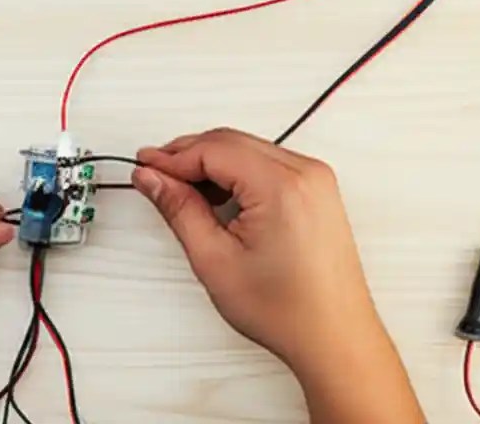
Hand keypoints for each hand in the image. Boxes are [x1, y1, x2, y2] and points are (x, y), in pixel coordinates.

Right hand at [132, 129, 421, 422]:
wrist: (334, 337)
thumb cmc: (287, 310)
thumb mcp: (215, 260)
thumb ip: (179, 209)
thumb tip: (152, 178)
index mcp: (281, 186)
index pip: (212, 150)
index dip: (171, 157)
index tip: (144, 167)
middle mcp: (305, 173)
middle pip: (230, 142)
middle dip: (188, 155)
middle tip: (154, 175)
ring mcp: (316, 180)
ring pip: (247, 149)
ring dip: (211, 162)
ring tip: (180, 190)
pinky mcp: (317, 190)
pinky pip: (267, 163)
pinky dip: (236, 171)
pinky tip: (214, 195)